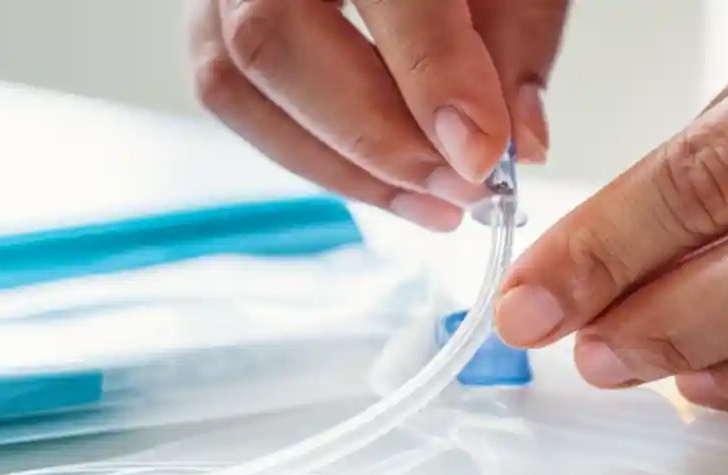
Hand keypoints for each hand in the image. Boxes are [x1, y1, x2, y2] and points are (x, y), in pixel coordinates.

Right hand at [188, 0, 569, 230]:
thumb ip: (518, 33)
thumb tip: (518, 143)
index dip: (433, 76)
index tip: (483, 154)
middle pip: (274, 40)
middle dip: (376, 139)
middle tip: (462, 191)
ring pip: (236, 81)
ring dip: (339, 166)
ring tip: (431, 202)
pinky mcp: (209, 13)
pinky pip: (231, 94)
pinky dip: (308, 151)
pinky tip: (381, 176)